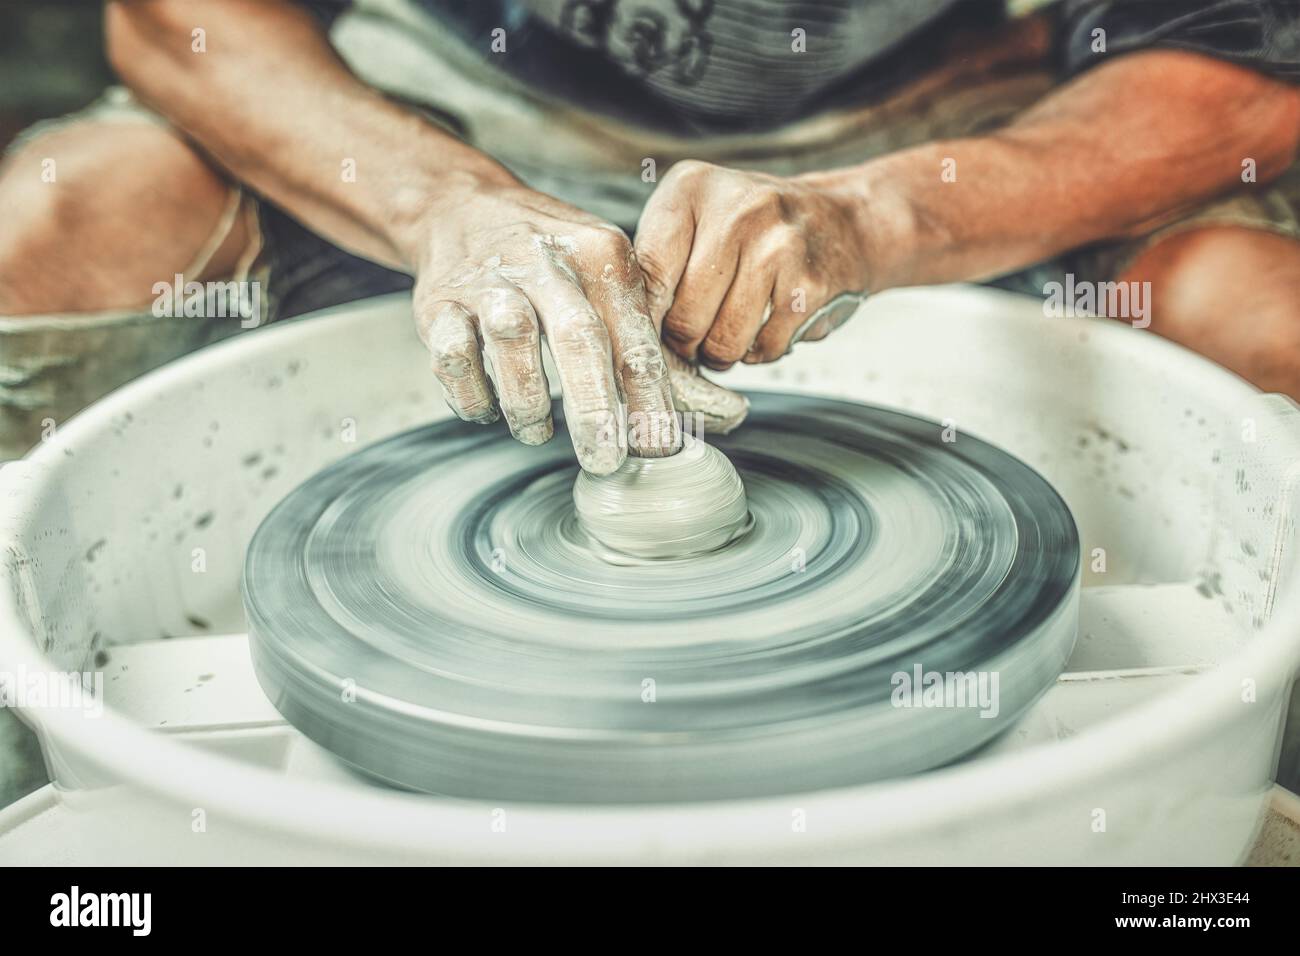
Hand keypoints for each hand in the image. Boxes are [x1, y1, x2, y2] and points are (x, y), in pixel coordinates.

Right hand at [411, 182, 680, 473]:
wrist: (460, 209)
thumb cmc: (554, 263)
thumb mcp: (611, 284)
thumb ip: (657, 351)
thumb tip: (728, 415)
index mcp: (602, 255)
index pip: (635, 336)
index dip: (650, 398)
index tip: (659, 447)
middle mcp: (546, 262)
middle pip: (578, 336)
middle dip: (595, 408)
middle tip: (605, 461)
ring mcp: (488, 280)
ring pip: (511, 340)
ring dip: (527, 401)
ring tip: (537, 432)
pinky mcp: (437, 303)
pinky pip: (452, 355)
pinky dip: (473, 394)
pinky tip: (489, 410)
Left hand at [635, 161, 873, 368]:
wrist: (840, 222)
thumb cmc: (750, 228)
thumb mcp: (694, 218)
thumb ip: (655, 261)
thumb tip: (628, 328)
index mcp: (692, 187)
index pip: (647, 275)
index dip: (644, 316)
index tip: (649, 328)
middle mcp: (737, 210)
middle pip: (682, 317)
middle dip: (684, 341)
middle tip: (693, 334)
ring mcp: (778, 248)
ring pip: (722, 342)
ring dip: (719, 353)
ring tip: (724, 332)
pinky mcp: (809, 287)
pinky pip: (762, 350)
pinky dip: (757, 352)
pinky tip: (762, 325)